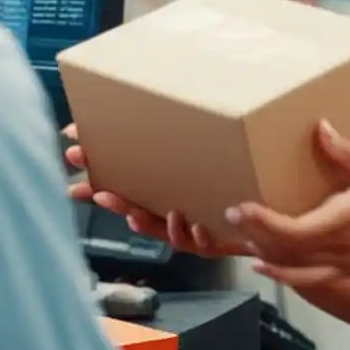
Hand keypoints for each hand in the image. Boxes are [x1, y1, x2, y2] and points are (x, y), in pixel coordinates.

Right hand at [62, 124, 250, 257]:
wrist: (275, 206)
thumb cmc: (237, 179)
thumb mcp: (208, 145)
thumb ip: (175, 129)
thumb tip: (151, 108)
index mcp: (165, 186)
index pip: (120, 179)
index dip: (95, 168)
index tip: (74, 153)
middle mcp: (173, 207)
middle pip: (131, 206)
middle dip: (109, 198)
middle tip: (90, 189)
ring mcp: (193, 225)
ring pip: (161, 228)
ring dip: (144, 221)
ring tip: (131, 214)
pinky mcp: (219, 238)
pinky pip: (202, 242)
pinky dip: (192, 233)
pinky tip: (187, 221)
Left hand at [227, 120, 349, 284]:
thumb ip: (345, 151)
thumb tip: (320, 127)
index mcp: (343, 221)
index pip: (289, 230)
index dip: (259, 222)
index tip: (239, 206)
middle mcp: (339, 248)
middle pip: (283, 249)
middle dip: (253, 232)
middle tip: (232, 214)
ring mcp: (342, 265)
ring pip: (291, 267)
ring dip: (265, 252)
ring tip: (245, 235)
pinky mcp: (347, 272)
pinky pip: (307, 279)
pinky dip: (282, 273)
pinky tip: (266, 265)